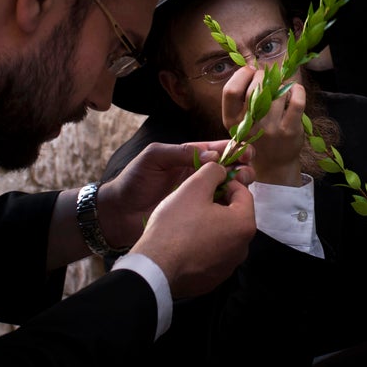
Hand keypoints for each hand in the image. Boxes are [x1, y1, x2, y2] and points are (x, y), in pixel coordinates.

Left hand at [98, 140, 253, 249]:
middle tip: (247, 171)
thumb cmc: (133, 181)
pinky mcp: (196, 216)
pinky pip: (217, 208)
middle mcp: (196, 176)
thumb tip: (212, 155)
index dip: (233, 150)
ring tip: (244, 184)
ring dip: (238, 184)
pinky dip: (229, 205)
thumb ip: (180, 152)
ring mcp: (197, 197)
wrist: (118, 215)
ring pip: (225, 187)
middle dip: (240, 167)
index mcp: (186, 157)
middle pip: (226, 168)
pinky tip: (236, 204)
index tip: (247, 152)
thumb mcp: (153, 158)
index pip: (215, 150)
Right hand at [130, 161, 256, 297]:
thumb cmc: (176, 225)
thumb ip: (213, 171)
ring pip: (223, 236)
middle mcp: (243, 248)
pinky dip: (203, 246)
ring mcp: (228, 267)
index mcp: (244, 224)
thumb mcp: (194, 187)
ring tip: (187, 221)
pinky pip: (212, 255)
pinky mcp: (213, 280)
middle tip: (194, 200)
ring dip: (210, 225)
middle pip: (234, 215)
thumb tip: (222, 171)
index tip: (206, 183)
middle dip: (218, 204)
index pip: (242, 192)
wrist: (154, 268)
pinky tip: (184, 243)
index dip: (224, 182)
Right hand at [222, 64, 305, 185]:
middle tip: (267, 78)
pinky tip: (294, 90)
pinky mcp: (289, 130)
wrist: (273, 164)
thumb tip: (252, 66)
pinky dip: (297, 90)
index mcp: (231, 120)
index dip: (242, 75)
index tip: (251, 72)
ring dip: (281, 84)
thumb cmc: (256, 135)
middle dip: (263, 76)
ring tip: (280, 89)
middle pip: (255, 87)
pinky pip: (296, 101)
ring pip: (277, 92)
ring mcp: (270, 129)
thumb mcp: (239, 121)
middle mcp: (249, 125)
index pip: (230, 90)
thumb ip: (240, 97)